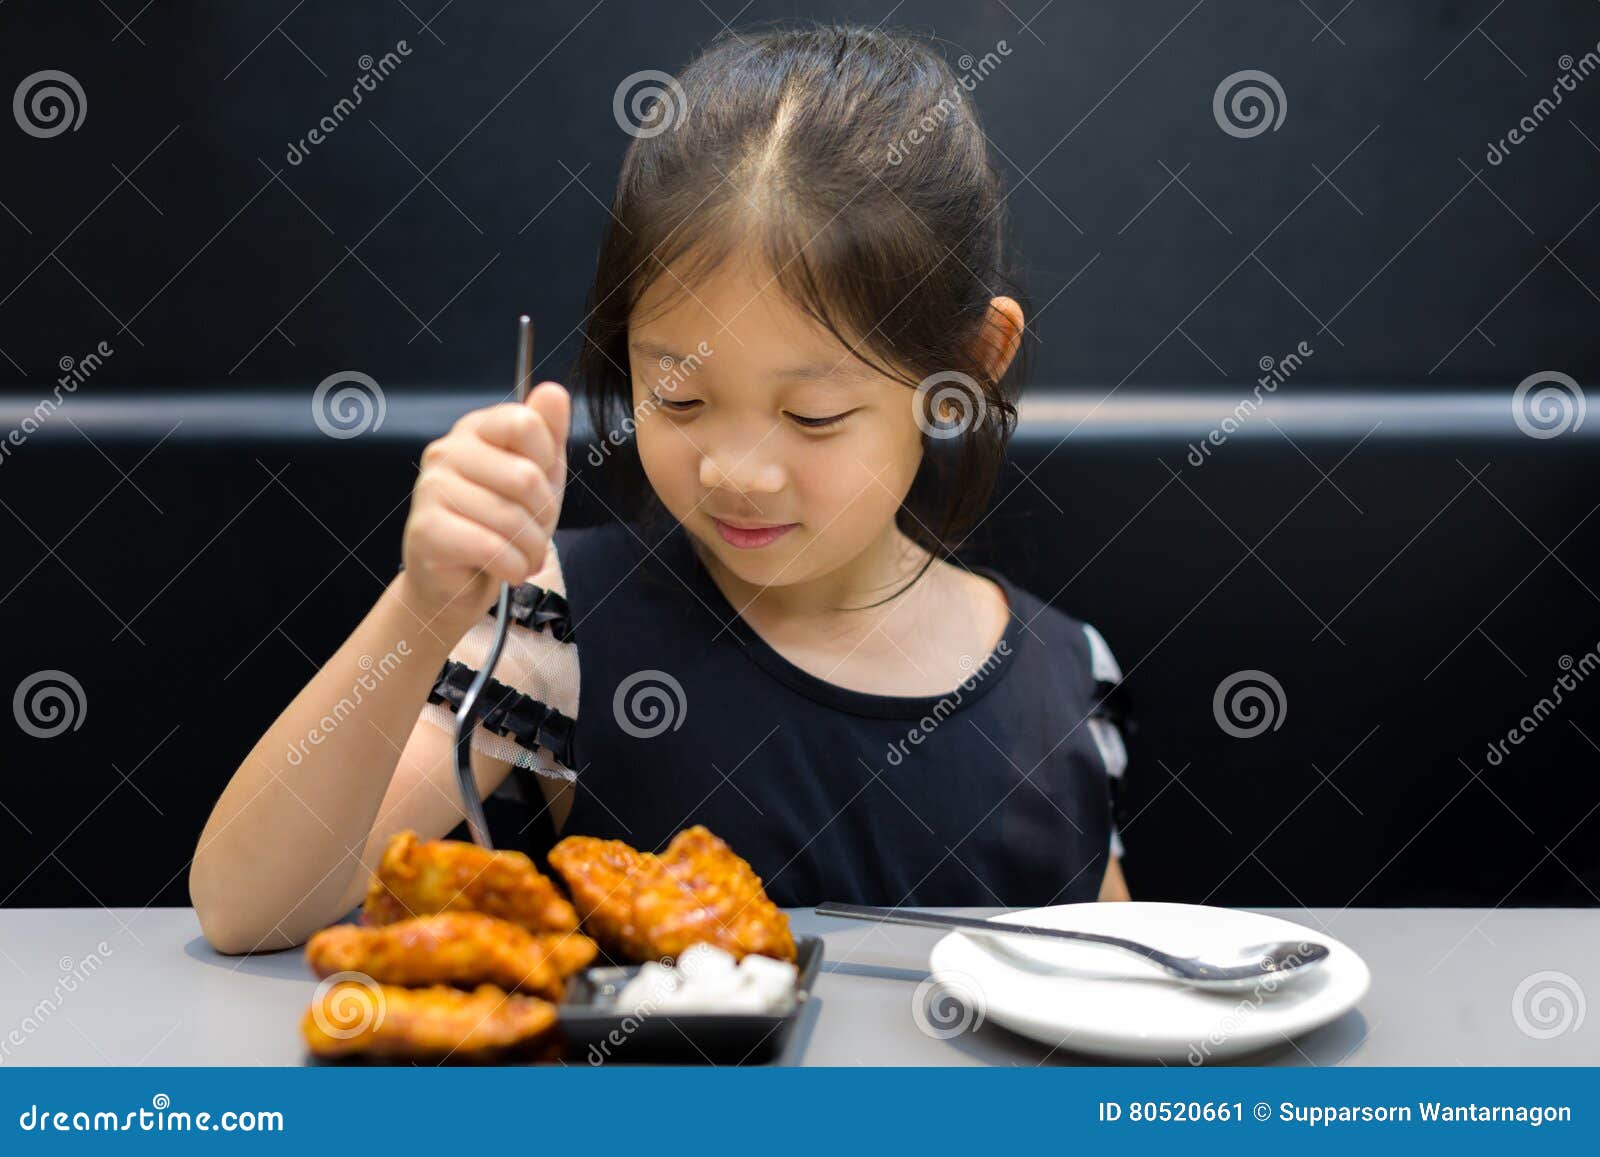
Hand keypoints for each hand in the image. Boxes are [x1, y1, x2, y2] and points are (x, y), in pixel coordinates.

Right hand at [399, 382, 569, 627]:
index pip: (525, 423)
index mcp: (475, 430)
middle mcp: (447, 451)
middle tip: (535, 535)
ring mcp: (431, 489)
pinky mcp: (426, 530)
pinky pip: (490, 547)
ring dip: (531, 550)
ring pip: (510, 518)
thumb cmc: (500, 524)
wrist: (459, 581)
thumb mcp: (537, 476)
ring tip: (525, 557)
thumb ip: (547, 433)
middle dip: (543, 517)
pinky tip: (510, 571)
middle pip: (524, 476)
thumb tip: (554, 391)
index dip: (548, 463)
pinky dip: (513, 567)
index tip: (540, 487)